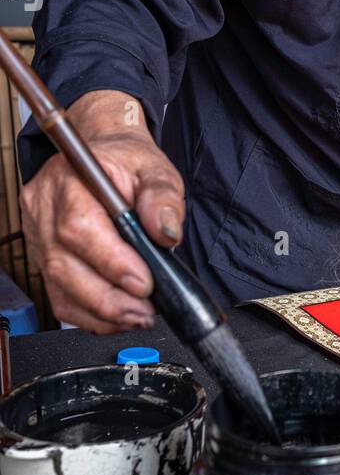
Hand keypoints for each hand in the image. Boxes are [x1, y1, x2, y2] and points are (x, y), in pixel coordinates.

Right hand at [20, 91, 185, 333]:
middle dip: (107, 297)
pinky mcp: (43, 257)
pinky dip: (89, 315)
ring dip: (100, 311)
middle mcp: (44, 207)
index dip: (111, 262)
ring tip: (137, 316)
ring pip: (58, 286)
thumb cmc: (128, 163)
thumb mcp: (156, 169)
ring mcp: (39, 235)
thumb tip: (167, 232)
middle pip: (63, 264)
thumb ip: (163, 198)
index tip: (144, 282)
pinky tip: (117, 316)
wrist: (105, 158)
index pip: (80, 227)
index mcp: (70, 178)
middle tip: (145, 310)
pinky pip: (59, 296)